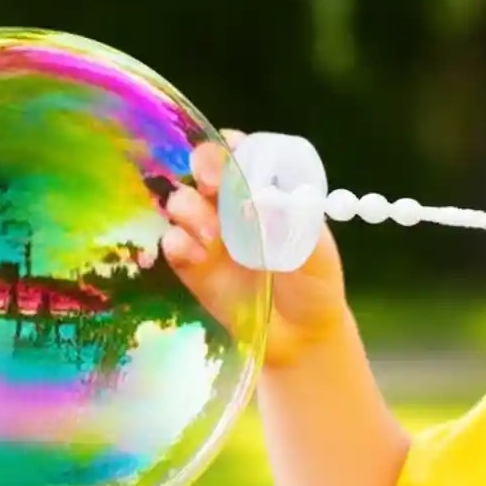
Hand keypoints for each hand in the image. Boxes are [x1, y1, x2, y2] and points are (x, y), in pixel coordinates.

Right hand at [160, 129, 350, 367]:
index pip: (242, 154)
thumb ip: (291, 224)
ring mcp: (207, 233)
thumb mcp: (314, 251)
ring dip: (190, 209)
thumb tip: (260, 200)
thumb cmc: (314, 283)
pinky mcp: (191, 264)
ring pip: (181, 201)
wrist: (298, 338)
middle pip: (204, 167)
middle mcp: (231, 204)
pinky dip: (179, 243)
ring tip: (214, 236)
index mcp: (263, 190)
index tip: (231, 152)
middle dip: (203, 168)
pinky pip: (172, 243)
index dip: (232, 148)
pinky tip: (197, 256)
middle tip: (212, 184)